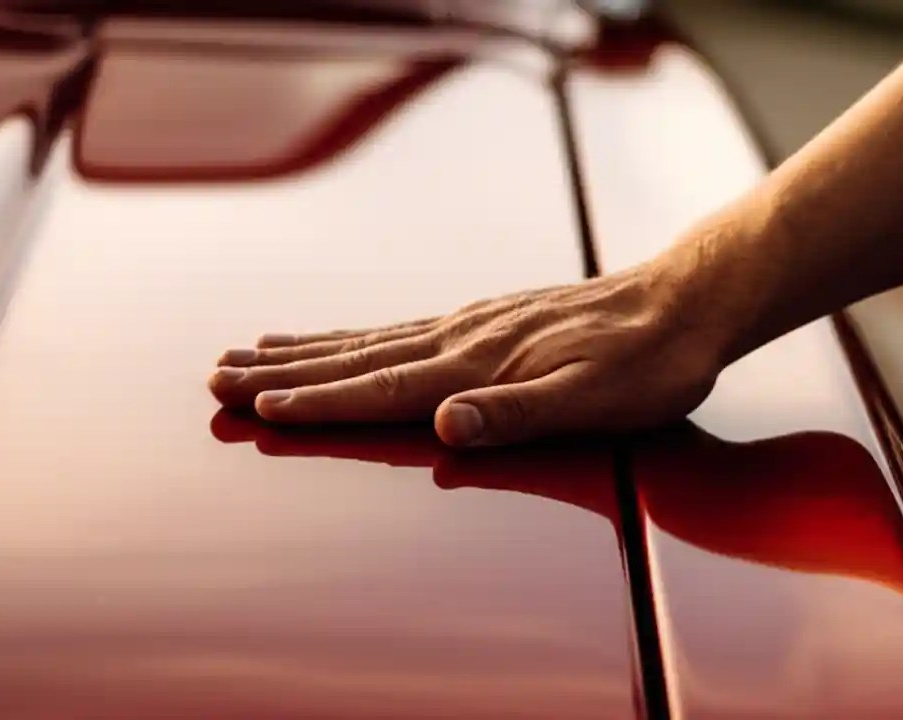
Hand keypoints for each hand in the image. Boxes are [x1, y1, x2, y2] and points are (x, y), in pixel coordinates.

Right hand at [208, 250, 737, 446]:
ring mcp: (473, 324)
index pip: (381, 389)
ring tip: (254, 348)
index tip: (255, 406)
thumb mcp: (595, 400)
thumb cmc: (646, 364)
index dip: (316, 402)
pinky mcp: (490, 319)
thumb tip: (444, 423)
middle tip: (218, 374)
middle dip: (285, 371)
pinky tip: (346, 337)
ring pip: (372, 339)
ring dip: (308, 349)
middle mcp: (464, 340)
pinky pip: (404, 328)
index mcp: (479, 368)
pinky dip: (358, 334)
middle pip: (357, 358)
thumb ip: (517, 415)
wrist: (685, 302)